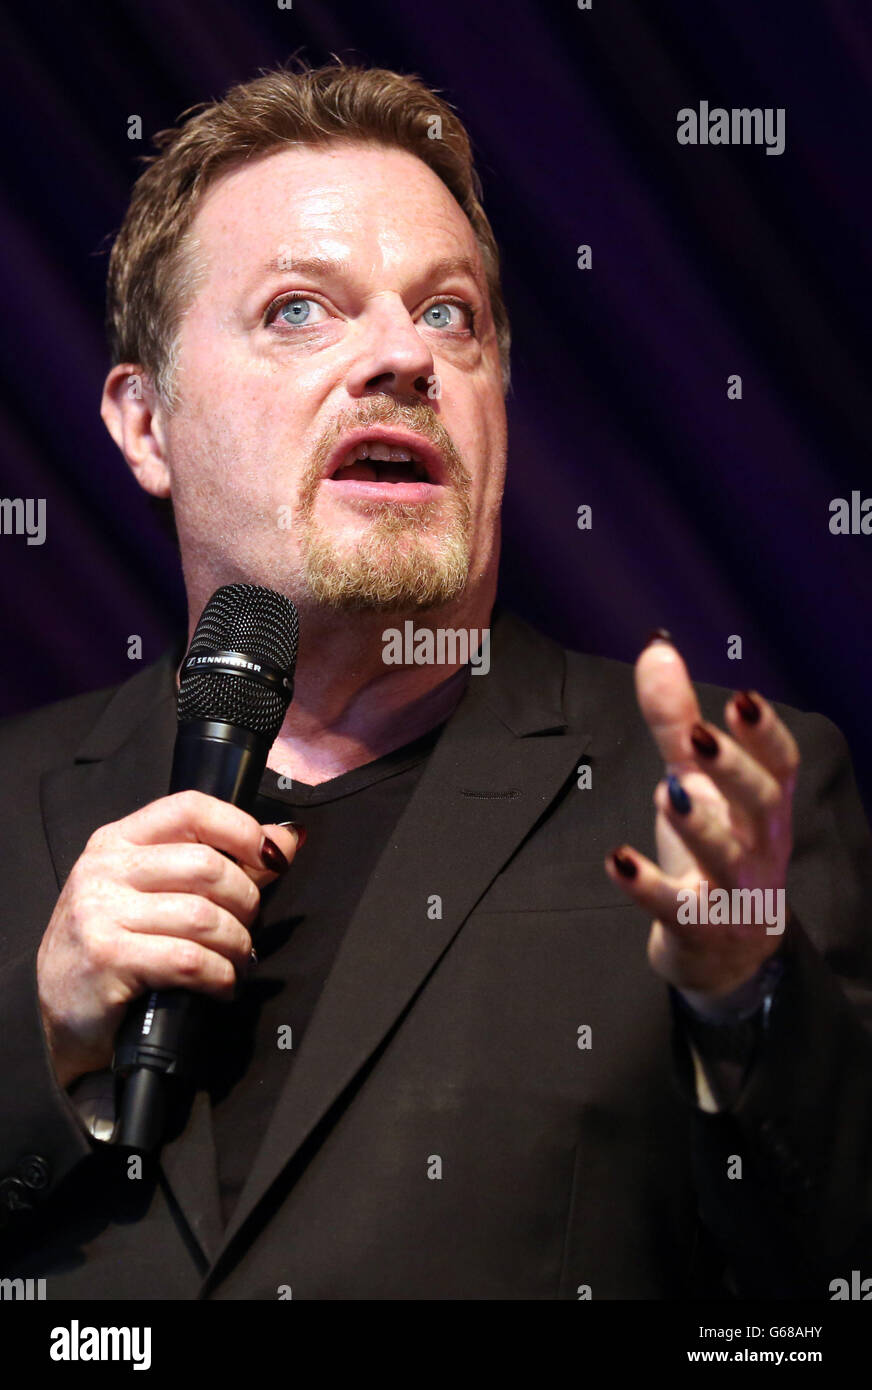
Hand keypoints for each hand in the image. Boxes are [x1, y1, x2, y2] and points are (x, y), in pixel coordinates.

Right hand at [36, 791, 303, 1089]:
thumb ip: (220, 861)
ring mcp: (101, 912)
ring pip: (204, 917)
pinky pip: (189, 960)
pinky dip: (220, 976)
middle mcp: (105, 869)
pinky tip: (220, 985)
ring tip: (237, 962)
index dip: (241, 828)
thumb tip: (286, 839)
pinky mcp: (107, 958)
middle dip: (245, 903)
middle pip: (207, 867)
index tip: (270, 857)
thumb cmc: (115, 948)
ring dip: (237, 946)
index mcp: (118, 841)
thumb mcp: (156, 893)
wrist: (60, 1014)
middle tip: (247, 930)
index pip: (190, 808)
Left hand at [604, 635, 798, 998]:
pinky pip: (676, 908)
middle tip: (702, 736)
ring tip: (665, 793)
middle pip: (761, 805)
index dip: (766, 734)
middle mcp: (758, 845)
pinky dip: (646, 886)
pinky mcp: (698, 926)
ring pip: (728, 859)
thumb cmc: (713, 851)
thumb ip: (675, 718)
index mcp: (763, 806)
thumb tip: (656, 649)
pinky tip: (617, 861)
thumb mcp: (695, 781)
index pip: (780, 766)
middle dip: (736, 769)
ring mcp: (732, 891)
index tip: (743, 699)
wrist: (722, 950)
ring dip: (699, 826)